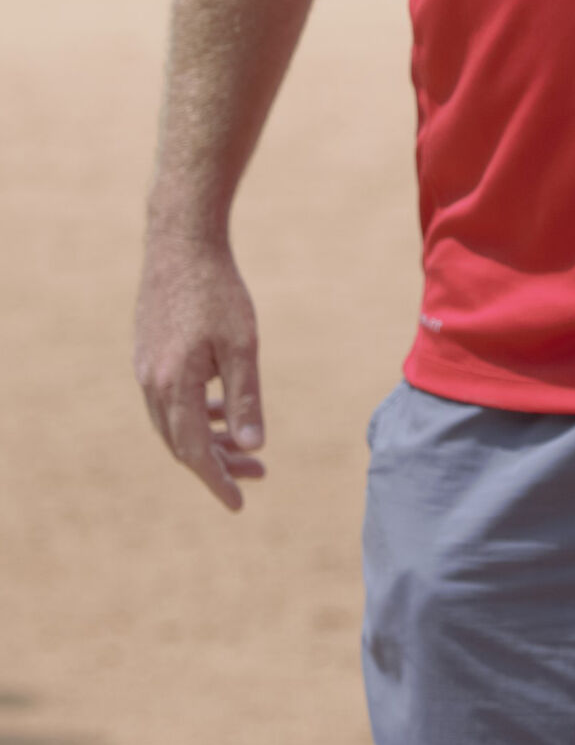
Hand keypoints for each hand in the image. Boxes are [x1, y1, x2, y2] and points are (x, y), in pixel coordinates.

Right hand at [134, 234, 265, 511]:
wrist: (181, 241)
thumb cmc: (218, 290)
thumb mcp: (242, 344)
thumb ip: (245, 397)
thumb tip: (254, 447)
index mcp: (173, 386)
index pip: (194, 452)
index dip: (217, 480)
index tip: (239, 503)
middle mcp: (151, 383)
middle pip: (182, 443)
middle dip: (218, 463)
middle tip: (257, 473)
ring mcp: (146, 368)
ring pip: (174, 422)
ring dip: (208, 438)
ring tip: (245, 447)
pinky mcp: (149, 353)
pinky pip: (169, 399)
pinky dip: (195, 412)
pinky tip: (221, 409)